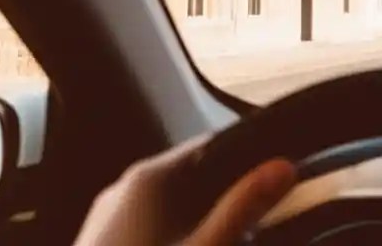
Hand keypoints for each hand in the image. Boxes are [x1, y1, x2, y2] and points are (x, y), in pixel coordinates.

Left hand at [73, 134, 297, 245]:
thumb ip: (242, 207)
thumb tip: (280, 168)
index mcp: (150, 179)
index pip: (210, 145)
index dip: (247, 158)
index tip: (275, 173)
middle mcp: (124, 190)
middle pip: (192, 177)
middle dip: (226, 197)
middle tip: (256, 220)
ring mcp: (107, 218)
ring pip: (169, 206)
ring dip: (200, 222)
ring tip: (224, 239)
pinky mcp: (101, 244)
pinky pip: (149, 229)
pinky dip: (174, 238)